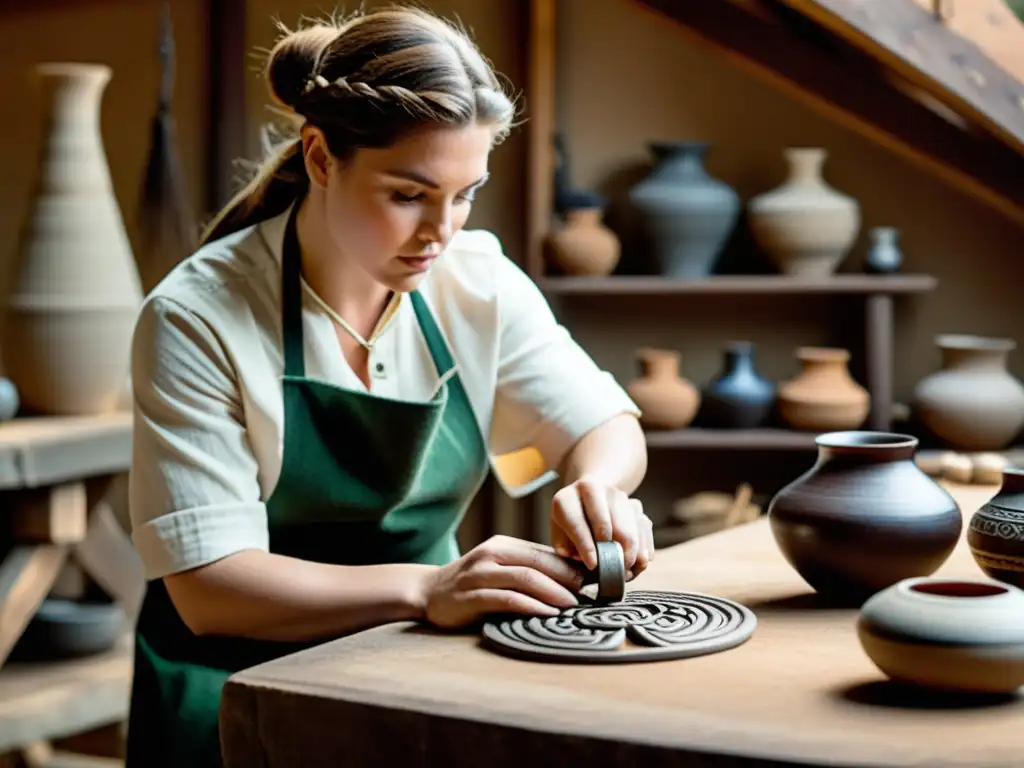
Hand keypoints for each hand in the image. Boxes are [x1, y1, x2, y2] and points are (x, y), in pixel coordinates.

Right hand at [421, 535, 585, 628]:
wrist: (428, 592)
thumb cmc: (471, 583)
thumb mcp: (499, 568)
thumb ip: (526, 569)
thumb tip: (570, 578)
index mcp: (502, 546)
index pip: (543, 552)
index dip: (570, 565)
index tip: (591, 579)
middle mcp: (491, 555)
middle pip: (538, 562)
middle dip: (567, 577)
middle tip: (589, 592)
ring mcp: (480, 574)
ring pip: (525, 578)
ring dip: (553, 591)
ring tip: (573, 604)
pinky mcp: (471, 596)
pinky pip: (506, 599)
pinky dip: (530, 605)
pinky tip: (546, 613)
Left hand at [549, 478, 653, 576]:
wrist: (587, 497)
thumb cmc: (570, 524)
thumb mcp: (559, 535)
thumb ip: (566, 548)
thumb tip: (584, 558)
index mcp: (566, 499)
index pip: (576, 523)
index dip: (585, 546)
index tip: (593, 565)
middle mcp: (593, 491)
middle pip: (606, 522)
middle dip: (611, 549)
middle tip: (614, 570)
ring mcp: (616, 495)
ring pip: (629, 524)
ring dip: (632, 551)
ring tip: (629, 571)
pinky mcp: (634, 504)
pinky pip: (644, 526)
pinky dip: (645, 546)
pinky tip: (641, 562)